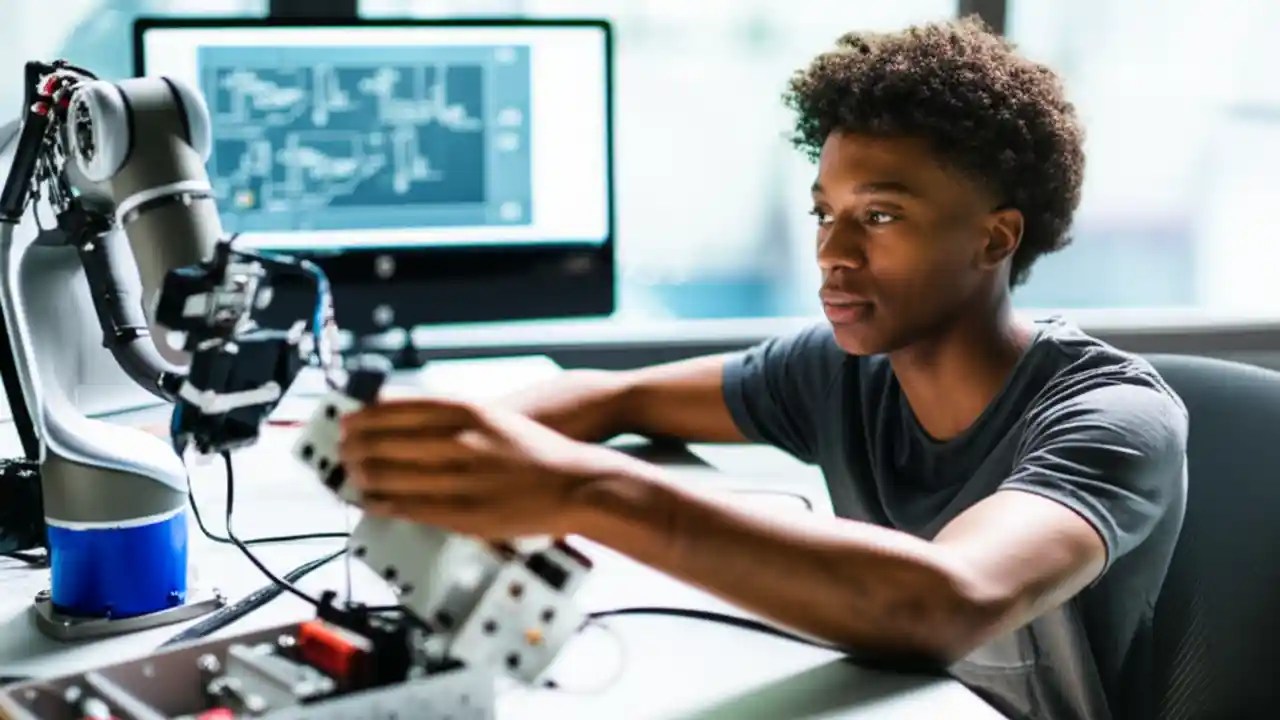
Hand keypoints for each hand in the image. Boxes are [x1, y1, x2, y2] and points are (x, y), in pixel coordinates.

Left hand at [338, 397, 633, 537]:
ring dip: (364, 475)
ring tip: (351, 474)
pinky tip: (372, 501)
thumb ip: (449, 417)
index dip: (365, 415)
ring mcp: (462, 479)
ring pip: (394, 476)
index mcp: (468, 411)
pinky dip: (386, 504)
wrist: (575, 482)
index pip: (399, 408)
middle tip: (343, 448)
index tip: (348, 419)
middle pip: (389, 442)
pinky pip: (412, 508)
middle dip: (358, 446)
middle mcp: (462, 441)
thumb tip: (397, 418)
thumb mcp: (493, 416)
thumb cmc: (533, 449)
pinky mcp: (466, 513)